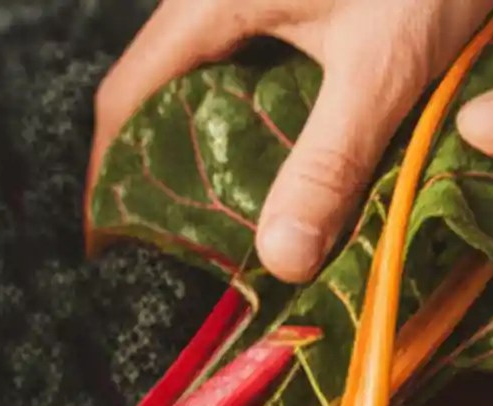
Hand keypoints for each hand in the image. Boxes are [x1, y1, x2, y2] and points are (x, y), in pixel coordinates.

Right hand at [88, 0, 492, 280]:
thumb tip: (281, 259)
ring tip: (243, 213)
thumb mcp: (382, 69)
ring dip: (219, 142)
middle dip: (169, 167)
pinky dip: (261, 114)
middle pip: (161, 87)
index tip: (115, 238)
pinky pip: (255, 60)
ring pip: (211, 74)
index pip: (126, 94)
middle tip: (192, 240)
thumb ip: (330, 161)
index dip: (110, 172)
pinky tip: (295, 154)